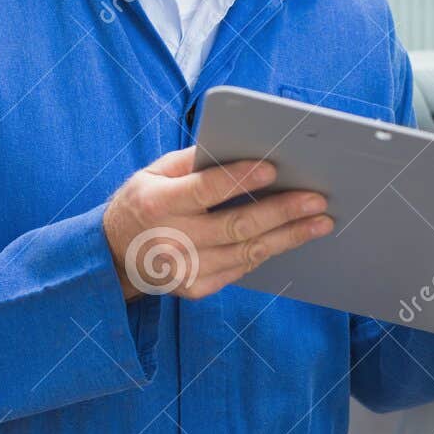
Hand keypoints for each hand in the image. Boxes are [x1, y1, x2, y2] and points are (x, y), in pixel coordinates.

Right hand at [103, 146, 332, 300]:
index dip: (242, 179)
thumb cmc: (142, 202)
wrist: (113, 254)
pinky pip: (240, 270)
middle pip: (237, 226)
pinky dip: (267, 252)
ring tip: (320, 223)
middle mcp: (170, 240)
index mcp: (158, 203)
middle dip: (283, 212)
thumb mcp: (154, 173)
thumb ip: (193, 161)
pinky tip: (291, 239)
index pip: (207, 189)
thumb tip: (240, 145)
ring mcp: (183, 270)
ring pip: (247, 253)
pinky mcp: (194, 289)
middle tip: (318, 200)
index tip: (275, 168)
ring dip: (289, 237)